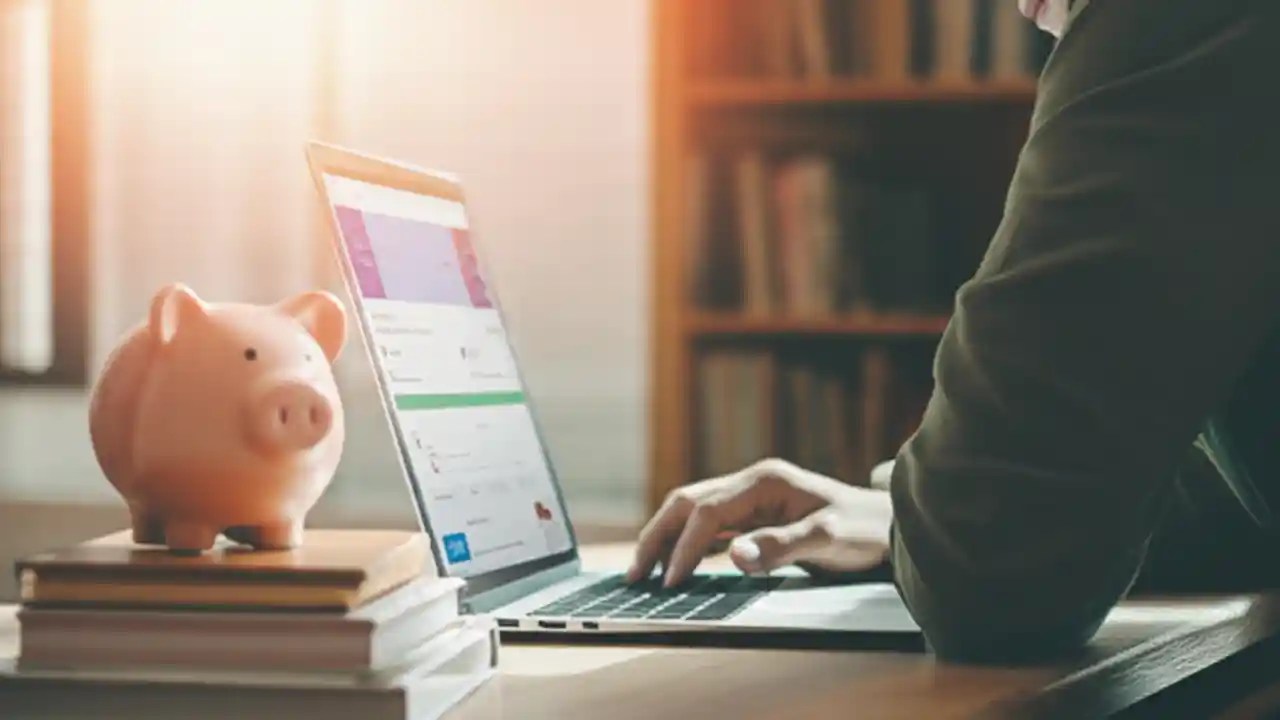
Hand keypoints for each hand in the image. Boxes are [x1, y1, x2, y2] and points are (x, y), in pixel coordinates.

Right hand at [628, 458, 893, 587]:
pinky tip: (676, 564)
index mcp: (764, 481)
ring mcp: (750, 497)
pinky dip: (686, 544)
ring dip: (665, 539)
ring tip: (643, 572)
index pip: (708, 511)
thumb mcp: (829, 537)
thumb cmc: (863, 528)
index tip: (670, 582)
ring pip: (692, 512)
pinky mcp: (753, 514)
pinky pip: (708, 526)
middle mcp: (751, 482)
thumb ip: (783, 546)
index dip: (685, 546)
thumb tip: (736, 556)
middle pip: (688, 502)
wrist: (889, 524)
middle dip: (657, 536)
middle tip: (634, 574)